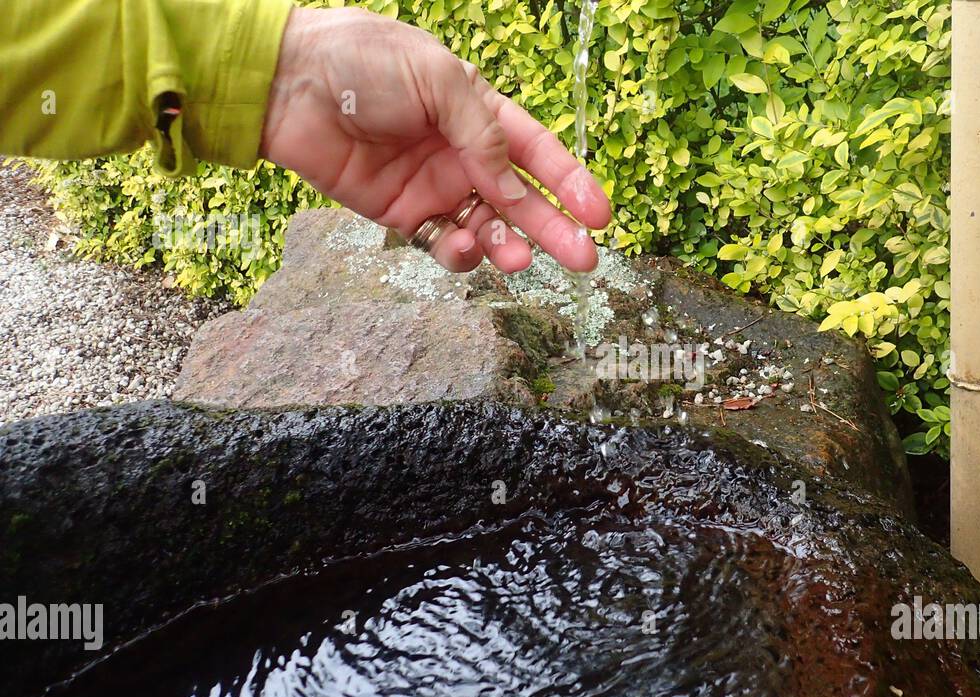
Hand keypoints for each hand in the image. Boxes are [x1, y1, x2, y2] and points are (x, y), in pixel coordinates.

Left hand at [259, 6, 610, 272]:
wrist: (288, 84)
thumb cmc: (363, 62)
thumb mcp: (437, 79)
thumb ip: (481, 132)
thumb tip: (513, 185)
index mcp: (479, 111)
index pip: (538, 153)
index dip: (571, 184)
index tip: (600, 217)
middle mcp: (462, 153)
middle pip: (521, 200)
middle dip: (554, 229)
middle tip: (584, 260)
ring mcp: (434, 187)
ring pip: (486, 228)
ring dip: (507, 246)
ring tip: (519, 259)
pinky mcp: (401, 215)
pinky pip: (441, 243)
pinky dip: (459, 253)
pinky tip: (464, 247)